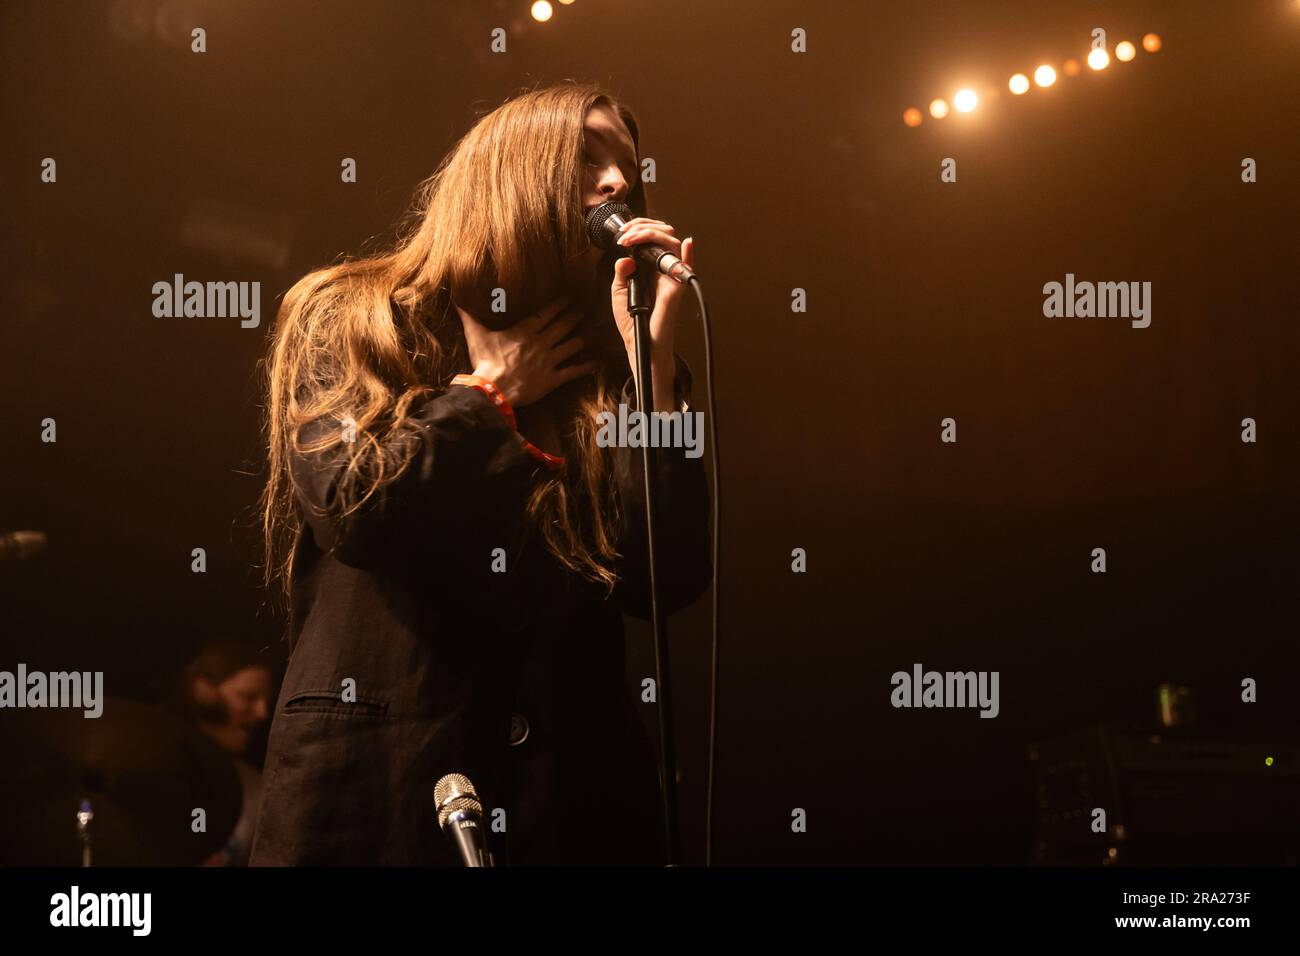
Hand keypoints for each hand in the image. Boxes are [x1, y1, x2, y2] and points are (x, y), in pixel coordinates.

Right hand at [455, 297, 598, 407]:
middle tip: (584, 310)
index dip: (560, 303)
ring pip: (572, 345)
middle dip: (575, 316)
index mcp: (525, 330)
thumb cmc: (484, 362)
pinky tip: (597, 363)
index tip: (569, 297)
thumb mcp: (475, 335)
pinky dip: (587, 367)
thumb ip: (469, 316)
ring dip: (582, 338)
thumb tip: (456, 299)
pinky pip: (574, 371)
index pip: (547, 312)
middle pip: (564, 325)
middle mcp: (541, 342)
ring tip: (589, 333)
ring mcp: (549, 360)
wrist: (493, 390)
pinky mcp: (553, 379)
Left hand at [609, 218, 695, 411]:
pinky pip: (686, 269)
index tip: (622, 235)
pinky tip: (688, 243)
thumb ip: (621, 272)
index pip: (649, 238)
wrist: (638, 343)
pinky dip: (689, 255)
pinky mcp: (676, 289)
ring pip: (671, 244)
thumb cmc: (632, 321)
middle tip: (626, 235)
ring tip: (633, 239)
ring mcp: (670, 277)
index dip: (637, 228)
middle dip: (643, 226)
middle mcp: (661, 269)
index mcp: (648, 267)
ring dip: (651, 234)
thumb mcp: (619, 291)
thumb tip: (626, 257)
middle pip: (662, 235)